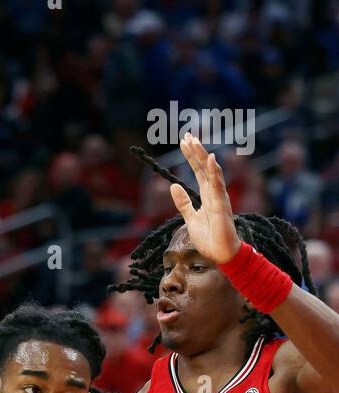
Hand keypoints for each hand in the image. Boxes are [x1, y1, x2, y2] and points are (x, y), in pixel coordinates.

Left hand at [169, 133, 240, 264]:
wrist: (220, 254)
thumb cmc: (208, 238)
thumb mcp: (190, 218)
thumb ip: (183, 203)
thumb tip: (173, 186)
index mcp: (207, 195)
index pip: (198, 171)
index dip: (191, 157)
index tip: (184, 142)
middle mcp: (214, 192)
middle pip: (203, 167)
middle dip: (196, 151)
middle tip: (187, 135)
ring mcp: (219, 197)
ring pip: (211, 171)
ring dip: (203, 156)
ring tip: (195, 141)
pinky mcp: (221, 205)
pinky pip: (218, 186)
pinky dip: (214, 172)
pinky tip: (210, 158)